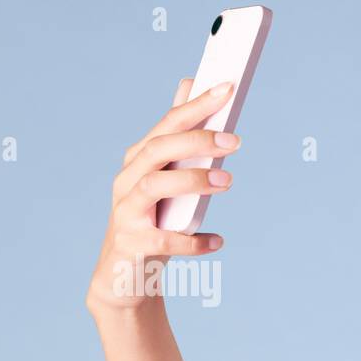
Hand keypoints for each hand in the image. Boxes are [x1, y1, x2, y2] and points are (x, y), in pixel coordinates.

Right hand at [86, 78, 240, 313]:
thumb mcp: (167, 177)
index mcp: (138, 160)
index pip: (167, 124)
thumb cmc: (153, 220)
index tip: (227, 88)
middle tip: (235, 141)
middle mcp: (127, 181)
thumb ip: (178, 136)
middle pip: (157, 150)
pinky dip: (193, 241)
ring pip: (154, 186)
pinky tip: (217, 241)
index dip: (196, 106)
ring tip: (228, 181)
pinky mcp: (132, 244)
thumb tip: (190, 84)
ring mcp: (126, 212)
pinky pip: (164, 240)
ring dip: (193, 181)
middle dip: (196, 140)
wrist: (125, 276)